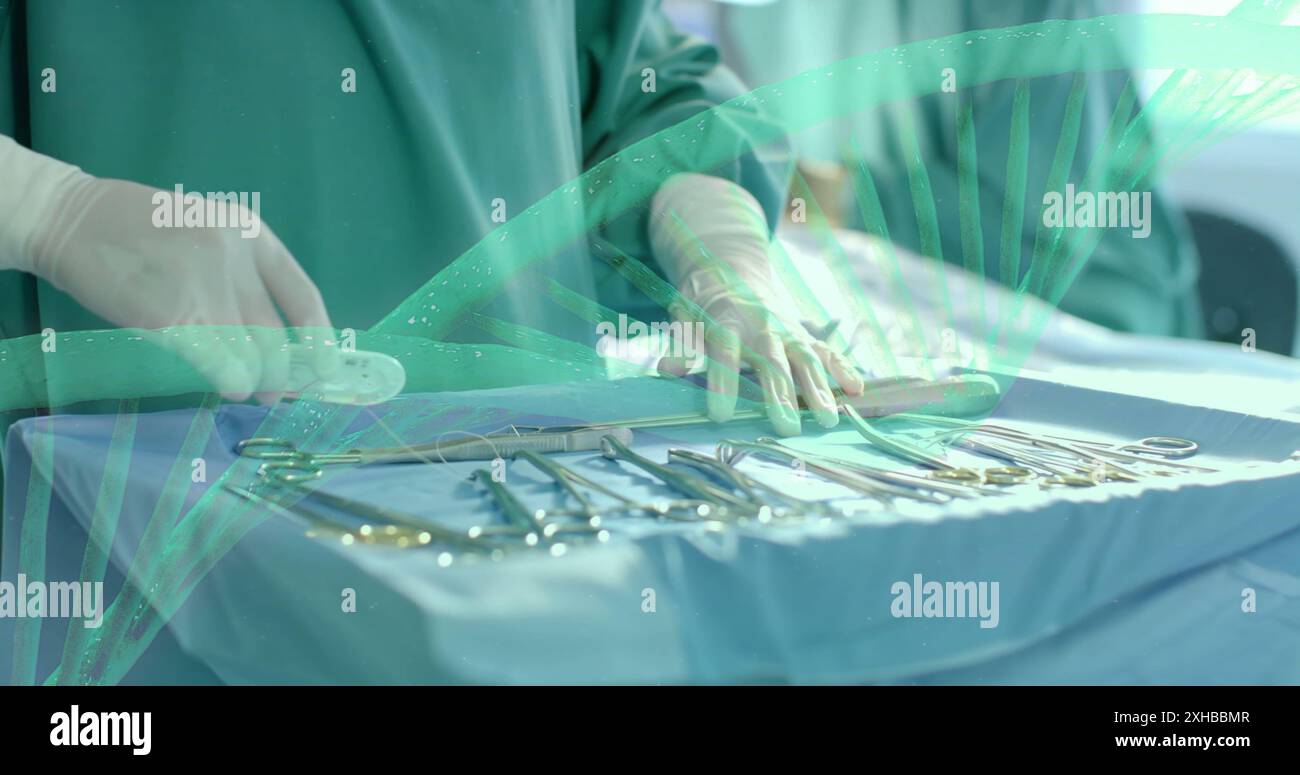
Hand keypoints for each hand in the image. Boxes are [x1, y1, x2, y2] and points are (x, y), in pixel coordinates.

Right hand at [26, 177, 332, 401]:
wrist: (70, 219)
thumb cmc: (138, 231)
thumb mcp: (207, 233)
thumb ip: (240, 276)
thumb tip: (273, 337)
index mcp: (251, 236)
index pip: (303, 295)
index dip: (321, 338)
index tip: (327, 367)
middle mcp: (236, 258)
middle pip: (276, 335)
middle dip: (283, 372)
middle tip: (276, 391)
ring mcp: (205, 287)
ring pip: (251, 355)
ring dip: (255, 382)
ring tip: (248, 389)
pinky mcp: (173, 315)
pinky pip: (219, 362)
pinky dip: (231, 380)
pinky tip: (229, 385)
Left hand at [650, 173, 863, 434]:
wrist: (732, 268)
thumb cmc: (703, 304)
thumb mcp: (682, 318)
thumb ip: (680, 344)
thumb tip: (669, 368)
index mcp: (726, 319)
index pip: (724, 351)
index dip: (722, 382)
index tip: (720, 415)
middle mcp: (761, 323)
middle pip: (772, 361)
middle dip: (781, 395)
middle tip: (787, 428)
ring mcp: (787, 329)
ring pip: (806, 358)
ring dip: (819, 389)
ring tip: (828, 419)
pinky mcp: (804, 334)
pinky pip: (826, 352)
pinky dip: (842, 368)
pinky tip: (857, 391)